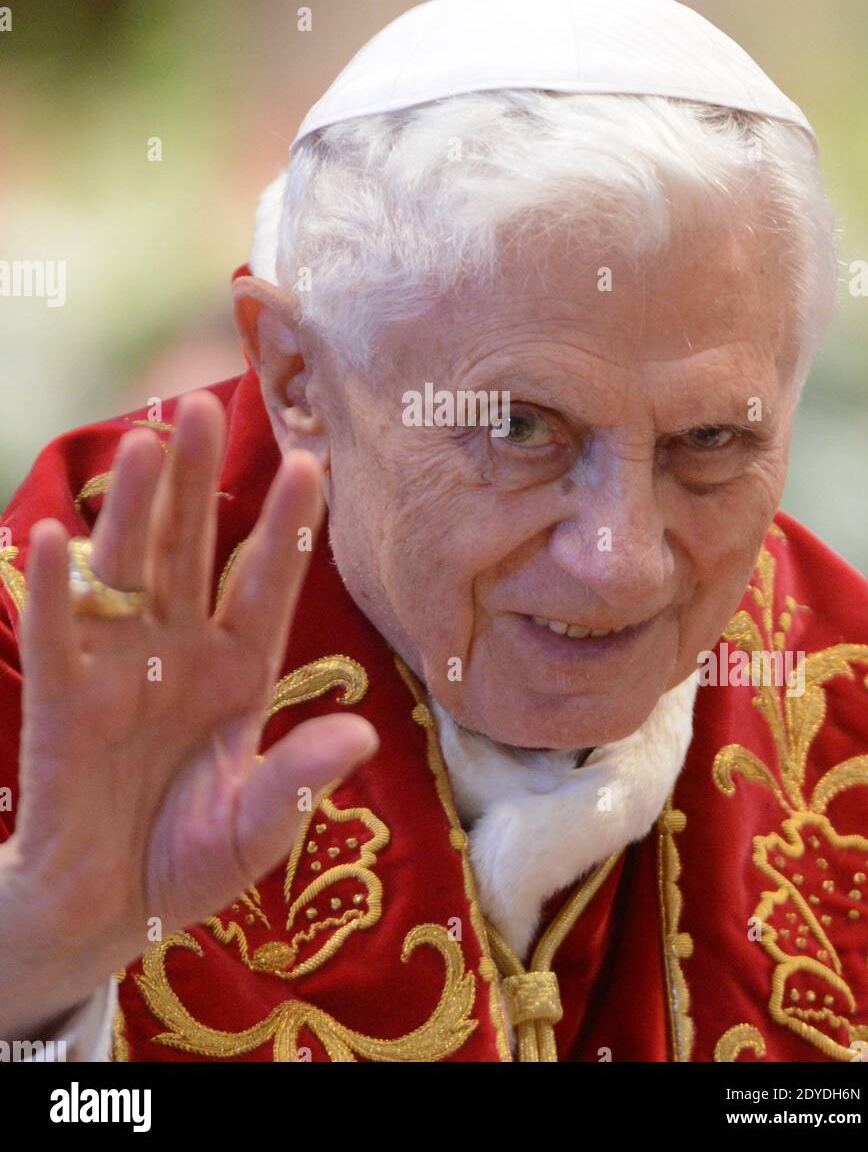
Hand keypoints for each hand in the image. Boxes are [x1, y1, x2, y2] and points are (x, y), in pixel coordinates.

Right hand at [0, 390, 377, 1038]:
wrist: (106, 912)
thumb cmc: (189, 862)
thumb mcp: (256, 831)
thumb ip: (297, 781)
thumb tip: (356, 733)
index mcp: (240, 672)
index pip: (266, 586)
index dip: (287, 529)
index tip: (313, 464)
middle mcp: (181, 652)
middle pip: (192, 551)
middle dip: (199, 483)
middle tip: (206, 409)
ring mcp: (120, 671)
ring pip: (128, 574)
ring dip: (135, 512)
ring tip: (146, 446)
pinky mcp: (63, 704)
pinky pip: (59, 641)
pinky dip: (57, 594)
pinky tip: (58, 539)